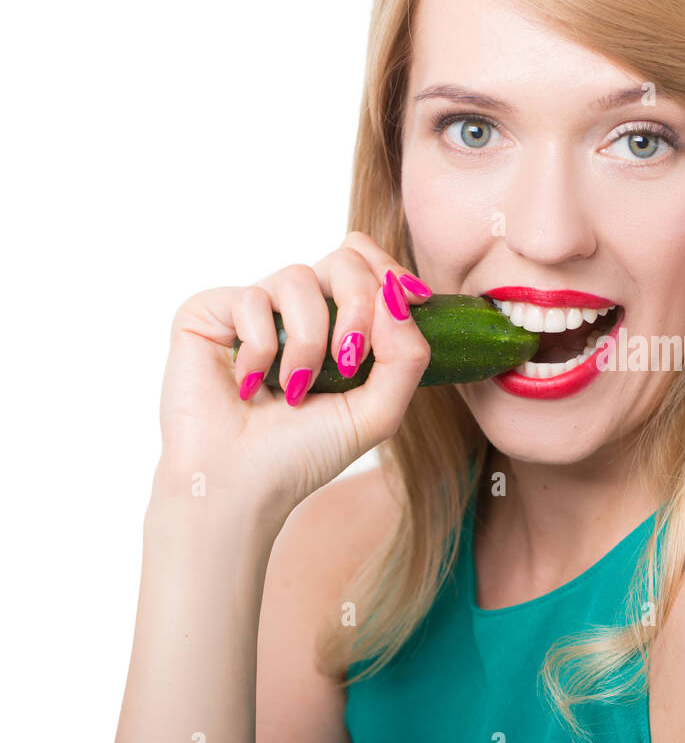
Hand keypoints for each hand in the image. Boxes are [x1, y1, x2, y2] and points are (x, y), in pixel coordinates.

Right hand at [152, 231, 432, 522]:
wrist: (238, 484)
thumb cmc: (304, 453)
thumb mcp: (378, 411)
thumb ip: (407, 356)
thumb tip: (400, 296)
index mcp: (337, 321)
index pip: (368, 263)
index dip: (391, 272)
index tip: (416, 300)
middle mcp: (296, 307)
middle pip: (345, 259)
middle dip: (359, 308)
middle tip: (348, 360)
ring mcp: (254, 307)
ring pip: (300, 277)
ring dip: (308, 341)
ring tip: (295, 388)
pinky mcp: (209, 311)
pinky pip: (253, 298)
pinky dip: (262, 349)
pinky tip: (249, 385)